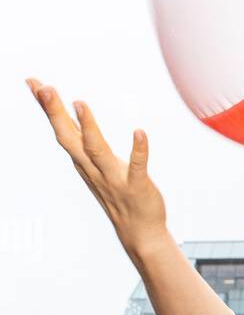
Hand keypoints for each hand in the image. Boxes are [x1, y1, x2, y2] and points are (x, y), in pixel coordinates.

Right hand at [25, 77, 167, 254]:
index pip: (61, 130)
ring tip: (80, 103)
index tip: (32, 81)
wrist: (139, 232)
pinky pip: (137, 167)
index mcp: (83, 161)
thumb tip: (73, 112)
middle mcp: (93, 169)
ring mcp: (114, 179)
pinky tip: (139, 132)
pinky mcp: (137, 186)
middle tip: (44, 87)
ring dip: (88, 128)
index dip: (46, 107)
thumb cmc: (118, 193)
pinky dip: (138, 150)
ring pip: (97, 151)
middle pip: (69, 138)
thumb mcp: (94, 164)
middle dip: (56, 113)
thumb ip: (84, 139)